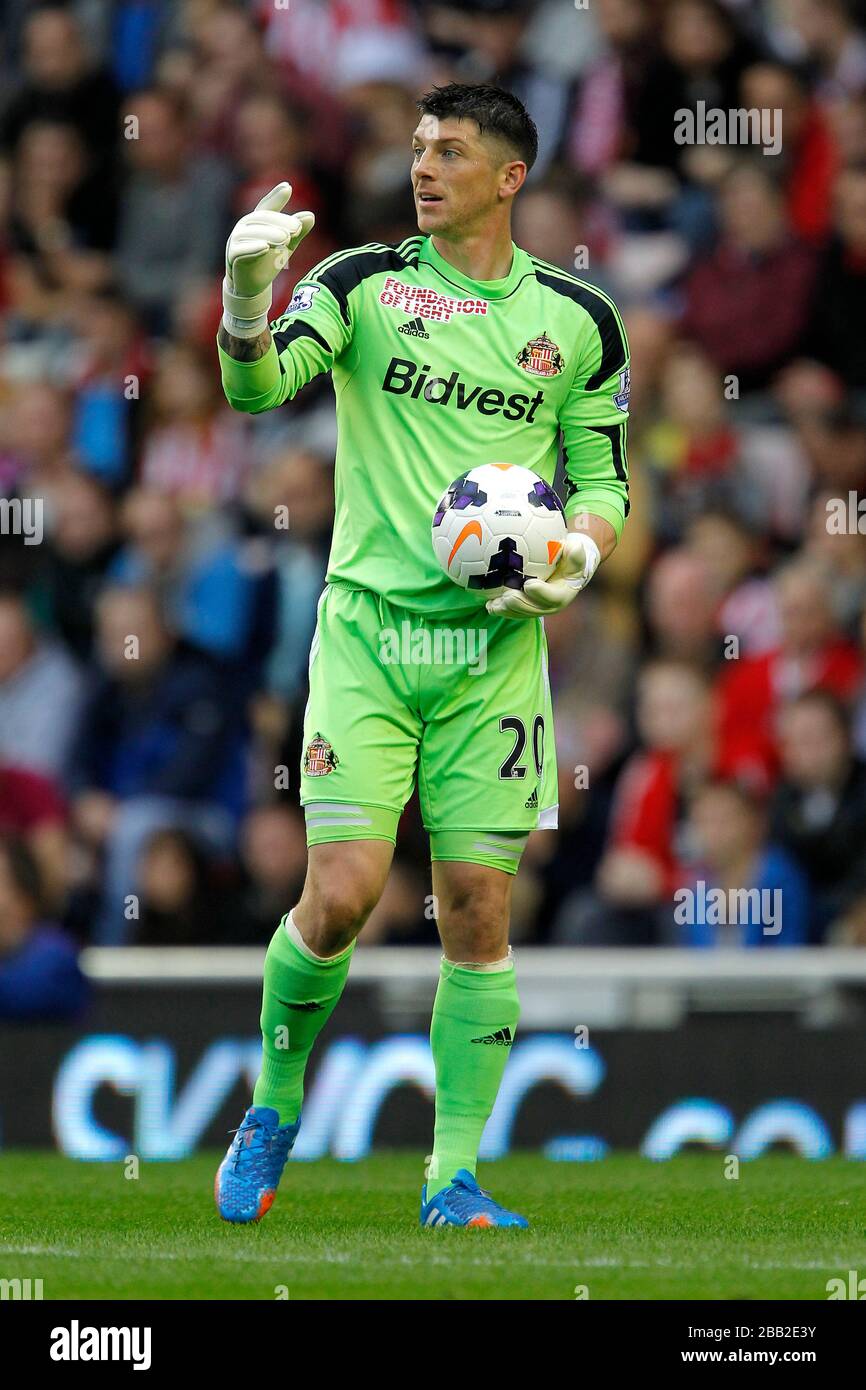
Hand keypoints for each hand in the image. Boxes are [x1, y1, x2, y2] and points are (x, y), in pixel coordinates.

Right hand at [222, 182, 314, 337]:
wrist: (252, 287)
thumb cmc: (267, 262)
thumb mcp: (287, 246)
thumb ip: (298, 232)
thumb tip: (311, 216)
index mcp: (258, 222)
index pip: (266, 206)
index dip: (276, 197)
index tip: (288, 188)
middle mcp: (245, 228)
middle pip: (261, 219)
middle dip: (280, 222)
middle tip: (297, 229)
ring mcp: (236, 241)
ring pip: (250, 232)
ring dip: (269, 233)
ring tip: (286, 238)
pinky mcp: (232, 257)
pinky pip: (240, 249)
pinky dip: (252, 247)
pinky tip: (265, 247)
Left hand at [486, 532, 600, 618]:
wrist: (564, 571)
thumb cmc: (568, 560)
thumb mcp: (575, 554)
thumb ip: (575, 553)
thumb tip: (573, 546)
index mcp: (563, 594)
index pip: (553, 597)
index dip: (541, 593)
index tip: (528, 585)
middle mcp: (551, 606)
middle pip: (534, 609)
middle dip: (520, 604)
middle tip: (508, 596)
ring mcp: (538, 609)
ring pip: (521, 613)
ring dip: (507, 610)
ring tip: (494, 604)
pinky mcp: (526, 609)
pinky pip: (513, 612)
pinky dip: (501, 609)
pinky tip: (489, 604)